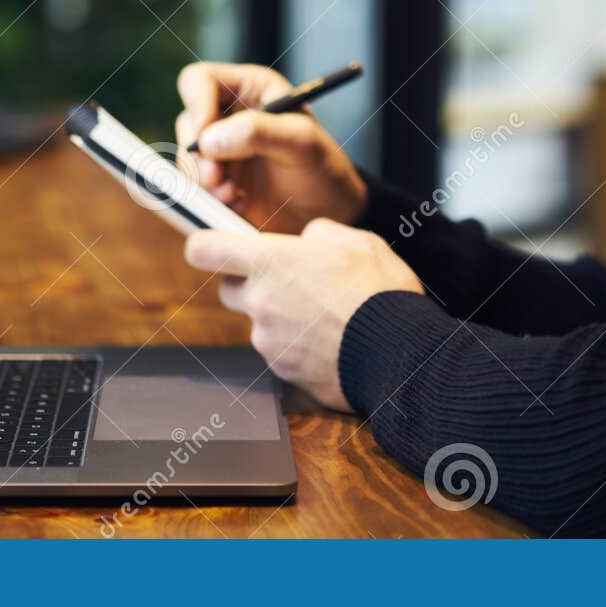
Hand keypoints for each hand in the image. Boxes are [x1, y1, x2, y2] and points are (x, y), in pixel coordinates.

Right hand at [176, 61, 366, 233]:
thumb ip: (260, 133)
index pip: (200, 80)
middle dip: (197, 153)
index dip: (196, 104)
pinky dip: (208, 198)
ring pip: (186, 157)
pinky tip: (237, 205)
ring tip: (233, 195)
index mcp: (250, 90)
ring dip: (202, 179)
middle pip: (188, 122)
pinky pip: (193, 186)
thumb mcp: (303, 144)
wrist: (331, 214)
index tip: (205, 137)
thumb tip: (209, 139)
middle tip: (217, 178)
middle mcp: (229, 115)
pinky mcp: (216, 182)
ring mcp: (220, 150)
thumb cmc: (324, 169)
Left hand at [184, 218, 423, 410]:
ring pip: (259, 323)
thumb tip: (306, 241)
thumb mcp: (359, 242)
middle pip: (229, 289)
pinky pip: (279, 352)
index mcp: (272, 262)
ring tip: (326, 316)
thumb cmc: (382, 294)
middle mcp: (260, 302)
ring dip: (280, 318)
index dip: (205, 245)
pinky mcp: (282, 372)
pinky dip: (297, 346)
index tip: (215, 245)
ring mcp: (269, 341)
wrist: (402, 355)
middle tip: (292, 283)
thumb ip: (319, 234)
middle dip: (253, 284)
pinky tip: (330, 340)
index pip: (203, 250)